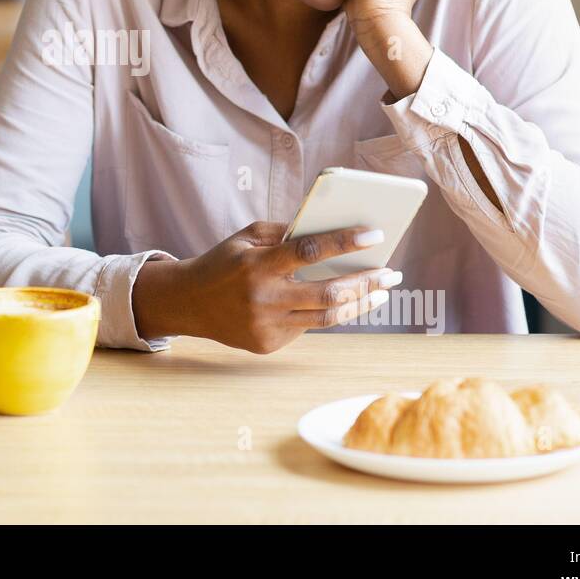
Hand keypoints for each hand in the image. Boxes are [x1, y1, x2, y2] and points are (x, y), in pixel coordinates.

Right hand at [131, 221, 403, 353]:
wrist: (188, 303)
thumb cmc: (224, 262)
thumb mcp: (248, 236)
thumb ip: (286, 233)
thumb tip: (331, 233)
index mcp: (257, 265)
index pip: (309, 251)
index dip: (345, 242)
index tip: (375, 234)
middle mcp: (264, 298)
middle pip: (328, 292)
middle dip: (366, 282)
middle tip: (391, 272)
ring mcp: (266, 326)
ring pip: (327, 317)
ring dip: (360, 303)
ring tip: (382, 292)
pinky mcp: (268, 345)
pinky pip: (307, 327)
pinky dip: (327, 313)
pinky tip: (346, 303)